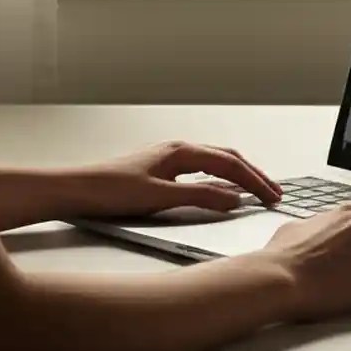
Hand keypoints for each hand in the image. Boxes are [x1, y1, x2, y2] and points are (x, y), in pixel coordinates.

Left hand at [77, 140, 283, 216]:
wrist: (75, 189)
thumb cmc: (109, 190)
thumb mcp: (159, 197)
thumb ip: (199, 197)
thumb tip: (234, 199)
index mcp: (181, 152)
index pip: (230, 164)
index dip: (255, 181)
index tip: (272, 198)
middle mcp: (178, 151)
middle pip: (227, 159)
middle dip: (254, 175)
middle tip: (274, 194)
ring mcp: (169, 160)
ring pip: (215, 163)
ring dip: (239, 176)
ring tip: (256, 192)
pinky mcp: (160, 171)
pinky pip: (201, 171)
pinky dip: (221, 180)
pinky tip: (222, 192)